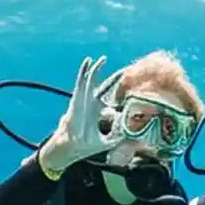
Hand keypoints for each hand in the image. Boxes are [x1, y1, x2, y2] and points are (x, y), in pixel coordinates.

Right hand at [38, 56, 122, 175]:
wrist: (72, 145)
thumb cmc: (86, 145)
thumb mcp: (107, 141)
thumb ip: (118, 138)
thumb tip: (132, 138)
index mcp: (97, 111)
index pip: (110, 100)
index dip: (118, 93)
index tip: (128, 87)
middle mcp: (90, 103)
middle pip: (102, 87)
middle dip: (112, 80)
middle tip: (122, 72)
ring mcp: (84, 99)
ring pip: (90, 80)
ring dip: (95, 70)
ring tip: (101, 59)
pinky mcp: (78, 98)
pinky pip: (81, 81)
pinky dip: (84, 71)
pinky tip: (88, 62)